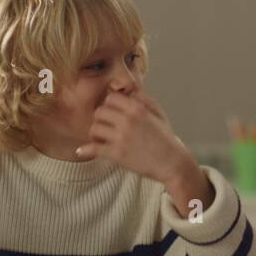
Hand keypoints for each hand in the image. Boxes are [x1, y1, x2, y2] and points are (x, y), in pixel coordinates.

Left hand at [77, 91, 212, 213]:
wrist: (172, 163)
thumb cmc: (166, 139)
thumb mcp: (159, 114)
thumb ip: (145, 99)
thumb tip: (130, 93)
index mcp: (137, 109)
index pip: (111, 98)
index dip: (110, 105)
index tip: (112, 114)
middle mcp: (127, 120)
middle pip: (99, 112)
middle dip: (101, 120)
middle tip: (106, 127)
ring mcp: (121, 137)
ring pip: (94, 129)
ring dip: (95, 134)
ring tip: (101, 139)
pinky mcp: (117, 153)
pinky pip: (94, 148)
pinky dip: (86, 149)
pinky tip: (82, 150)